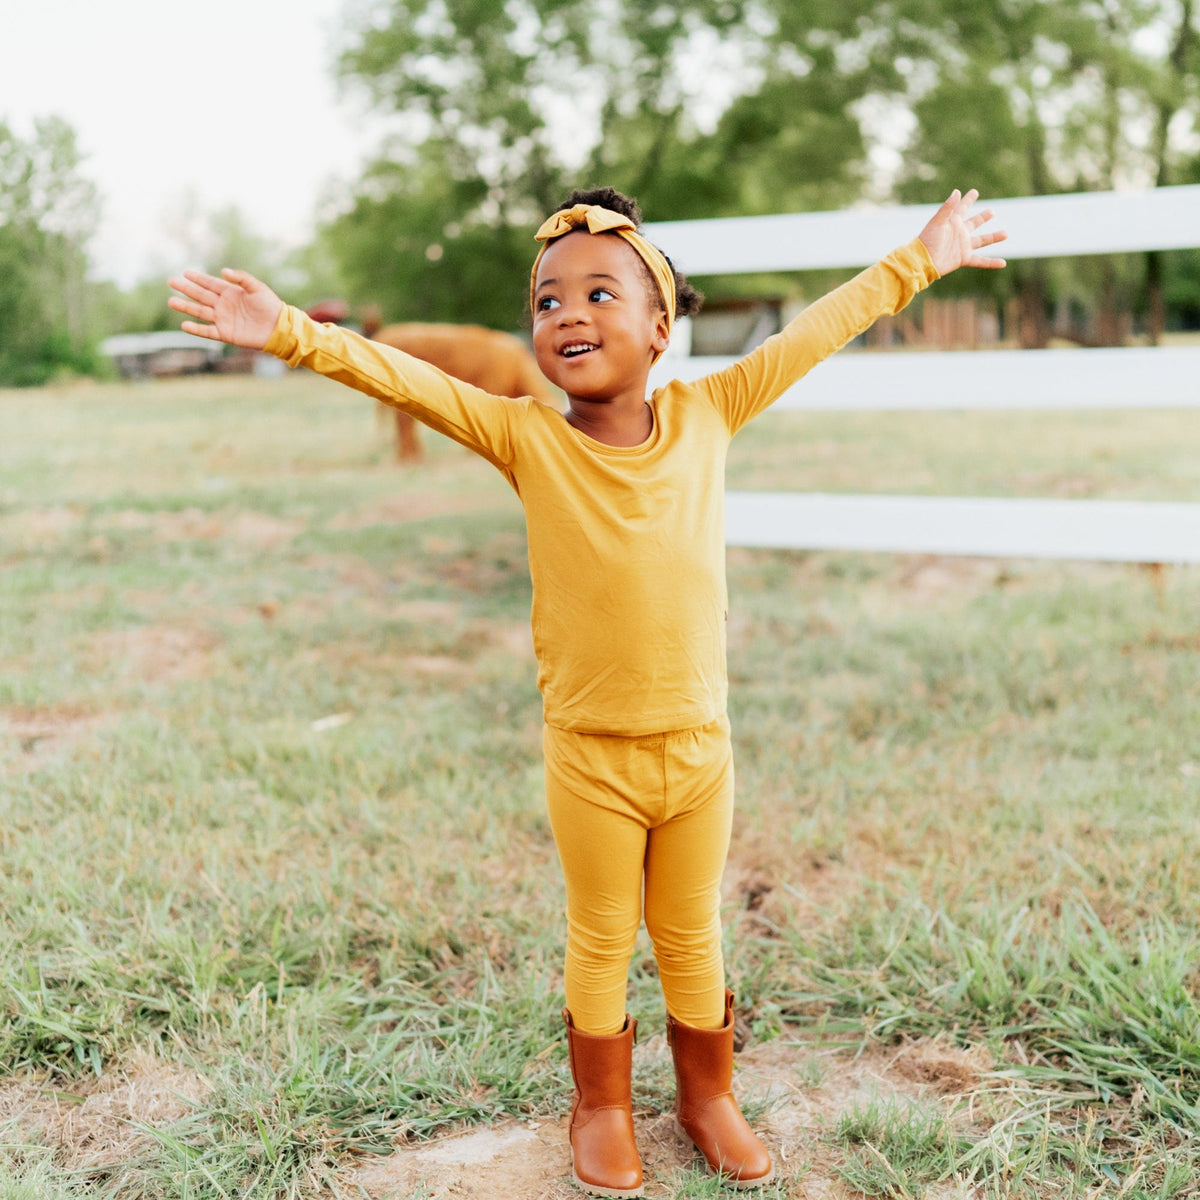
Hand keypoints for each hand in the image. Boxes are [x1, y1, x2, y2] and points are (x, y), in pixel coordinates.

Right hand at [167, 268, 283, 349]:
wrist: (278, 328)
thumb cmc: (270, 306)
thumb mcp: (257, 287)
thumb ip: (241, 278)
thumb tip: (223, 271)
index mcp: (231, 293)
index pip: (210, 284)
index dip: (198, 278)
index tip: (185, 272)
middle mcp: (224, 305)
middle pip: (201, 296)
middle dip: (186, 289)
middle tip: (171, 281)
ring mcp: (223, 319)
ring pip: (200, 312)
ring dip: (186, 307)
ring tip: (171, 302)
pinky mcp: (226, 334)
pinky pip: (208, 331)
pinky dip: (196, 329)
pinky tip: (184, 325)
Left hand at [918, 189, 1006, 275]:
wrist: (923, 261)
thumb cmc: (927, 240)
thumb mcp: (938, 222)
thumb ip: (947, 208)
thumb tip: (957, 192)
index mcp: (952, 222)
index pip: (962, 208)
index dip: (968, 200)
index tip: (974, 192)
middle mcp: (959, 233)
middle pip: (974, 223)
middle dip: (983, 217)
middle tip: (992, 212)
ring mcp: (962, 246)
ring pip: (981, 241)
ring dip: (994, 237)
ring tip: (1006, 233)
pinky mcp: (964, 258)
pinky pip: (981, 261)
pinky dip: (991, 262)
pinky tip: (1003, 263)